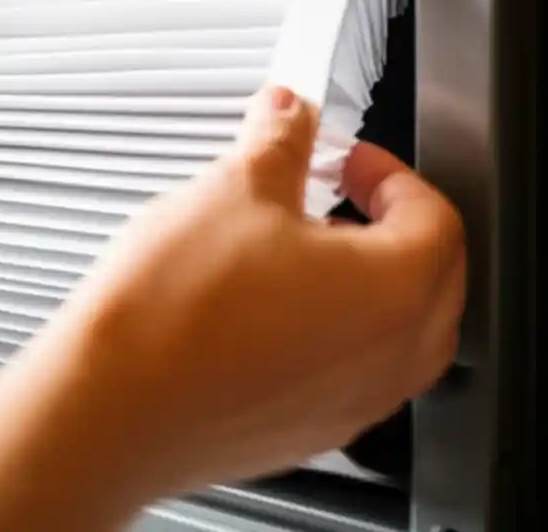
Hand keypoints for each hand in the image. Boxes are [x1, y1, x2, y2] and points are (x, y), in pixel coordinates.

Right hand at [0, 87, 465, 531]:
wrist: (113, 405)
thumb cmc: (177, 312)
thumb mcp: (235, 188)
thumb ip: (279, 139)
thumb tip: (289, 114)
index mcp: (397, 289)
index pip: (434, 216)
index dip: (389, 173)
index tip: (346, 160)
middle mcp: (389, 359)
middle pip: (430, 280)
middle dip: (386, 228)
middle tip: (332, 198)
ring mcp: (350, 406)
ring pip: (388, 334)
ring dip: (358, 285)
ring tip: (290, 252)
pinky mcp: (304, 433)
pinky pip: (339, 375)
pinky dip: (321, 336)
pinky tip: (257, 311)